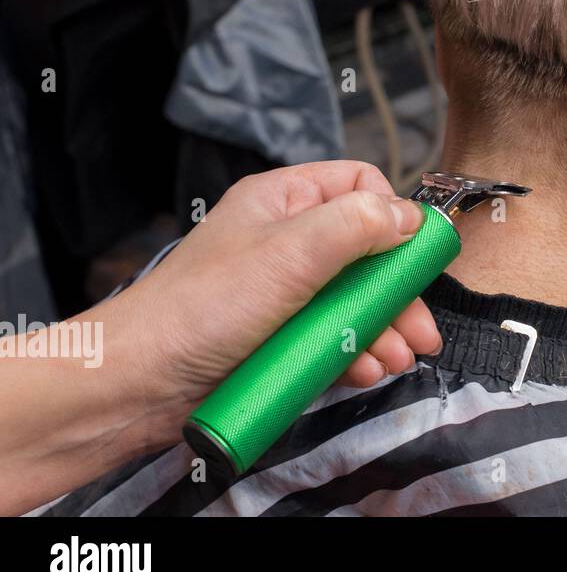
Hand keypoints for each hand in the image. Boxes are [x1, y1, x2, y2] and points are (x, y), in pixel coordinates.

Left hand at [2, 161, 442, 514]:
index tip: (416, 257)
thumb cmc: (201, 309)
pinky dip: (354, 354)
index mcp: (284, 201)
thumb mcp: (291, 253)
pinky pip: (332, 338)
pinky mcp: (279, 337)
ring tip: (397, 358)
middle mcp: (286, 241)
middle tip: (422, 330)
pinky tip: (365, 370)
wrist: (138, 384)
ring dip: (382, 330)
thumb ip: (356, 225)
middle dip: (398, 293)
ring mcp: (283, 292)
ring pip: (354, 301)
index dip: (393, 217)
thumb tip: (409, 216)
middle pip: (367, 254)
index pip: (360, 187)